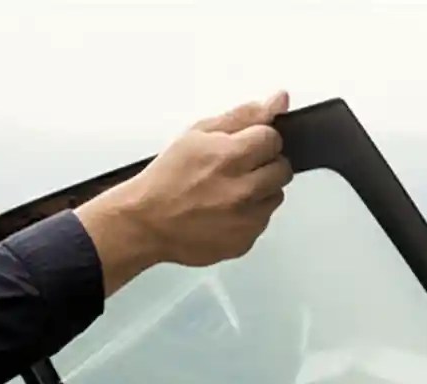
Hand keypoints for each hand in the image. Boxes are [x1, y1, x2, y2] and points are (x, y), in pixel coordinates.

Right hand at [76, 91, 292, 293]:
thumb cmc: (166, 179)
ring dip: (259, 192)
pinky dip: (248, 216)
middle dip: (263, 165)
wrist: (145, 222)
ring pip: (275, 196)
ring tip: (227, 193)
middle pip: (282, 168)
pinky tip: (223, 213)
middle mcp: (243, 189)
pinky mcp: (244, 241)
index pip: (273, 139)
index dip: (257, 141)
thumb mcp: (197, 134)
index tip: (242, 148)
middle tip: (234, 170)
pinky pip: (261, 222)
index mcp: (231, 156)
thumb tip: (279, 100)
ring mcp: (245, 219)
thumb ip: (244, 116)